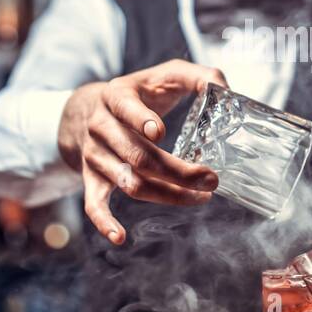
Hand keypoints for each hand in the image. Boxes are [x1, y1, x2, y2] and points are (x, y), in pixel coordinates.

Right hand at [60, 58, 225, 244]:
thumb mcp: (165, 74)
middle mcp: (101, 127)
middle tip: (211, 179)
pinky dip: (104, 222)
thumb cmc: (138, 92)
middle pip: (138, 156)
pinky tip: (121, 237)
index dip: (141, 120)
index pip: (126, 109)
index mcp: (116, 96)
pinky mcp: (92, 179)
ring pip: (130, 182)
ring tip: (201, 197)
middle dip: (177, 172)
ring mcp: (95, 155)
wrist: (85, 110)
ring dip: (167, 195)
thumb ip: (198, 76)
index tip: (161, 132)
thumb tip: (226, 91)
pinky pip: (94, 204)